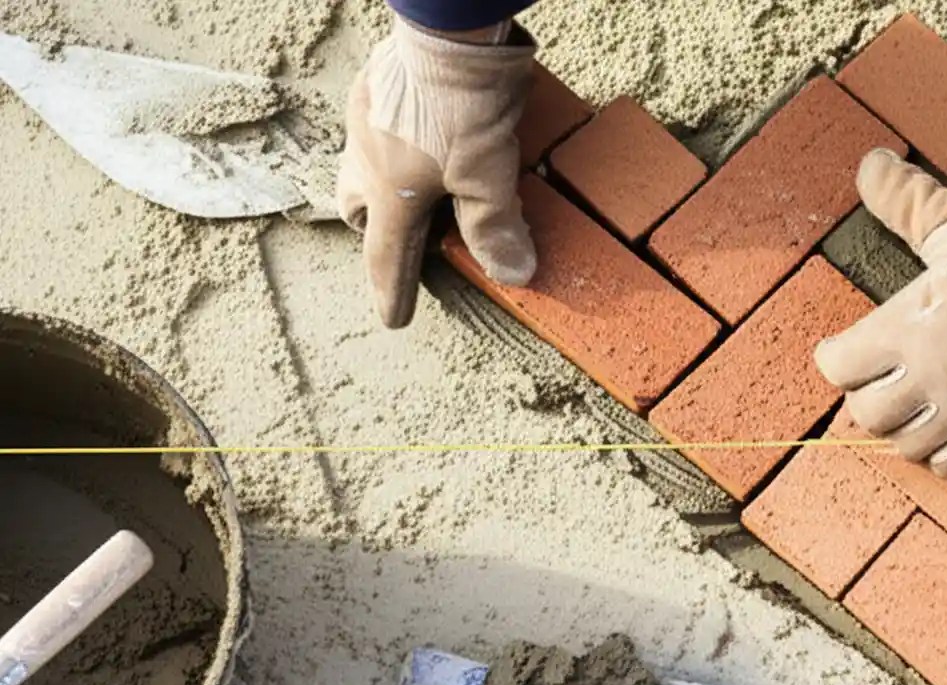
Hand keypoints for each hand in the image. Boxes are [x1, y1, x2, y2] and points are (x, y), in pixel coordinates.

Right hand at [337, 18, 536, 328]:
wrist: (446, 27)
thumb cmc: (463, 103)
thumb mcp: (489, 174)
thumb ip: (496, 227)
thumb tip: (513, 273)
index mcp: (391, 193)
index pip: (387, 259)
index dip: (394, 293)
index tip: (395, 319)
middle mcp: (365, 161)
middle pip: (358, 210)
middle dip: (378, 232)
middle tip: (408, 239)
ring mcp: (364, 121)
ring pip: (359, 166)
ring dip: (381, 184)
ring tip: (415, 188)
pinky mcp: (373, 87)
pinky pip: (372, 128)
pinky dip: (390, 143)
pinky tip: (419, 133)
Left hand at [815, 149, 946, 477]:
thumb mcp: (940, 222)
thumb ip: (900, 199)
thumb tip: (871, 161)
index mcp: (898, 327)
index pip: (837, 366)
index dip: (834, 360)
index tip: (839, 353)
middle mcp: (922, 373)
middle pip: (867, 415)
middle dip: (866, 403)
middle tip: (876, 390)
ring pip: (907, 444)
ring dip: (901, 433)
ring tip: (907, 418)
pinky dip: (941, 461)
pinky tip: (940, 446)